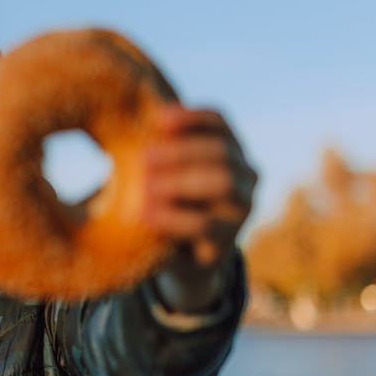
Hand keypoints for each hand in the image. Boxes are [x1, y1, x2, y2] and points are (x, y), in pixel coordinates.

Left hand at [142, 104, 256, 311]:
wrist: (180, 258)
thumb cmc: (166, 200)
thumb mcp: (163, 172)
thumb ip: (157, 150)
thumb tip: (130, 119)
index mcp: (229, 148)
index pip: (219, 122)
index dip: (191, 117)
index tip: (158, 118)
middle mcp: (245, 174)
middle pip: (221, 152)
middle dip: (181, 151)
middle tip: (143, 158)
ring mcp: (243, 208)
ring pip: (222, 183)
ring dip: (180, 181)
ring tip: (144, 187)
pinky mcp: (228, 239)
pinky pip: (206, 224)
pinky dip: (172, 217)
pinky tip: (144, 215)